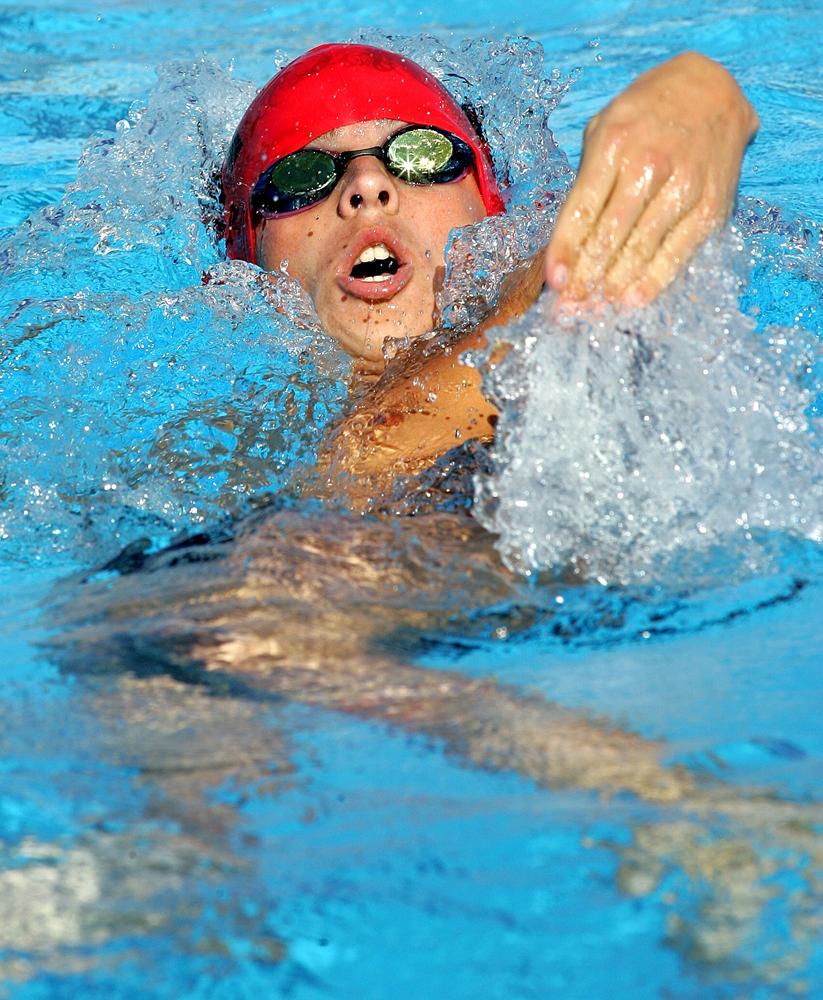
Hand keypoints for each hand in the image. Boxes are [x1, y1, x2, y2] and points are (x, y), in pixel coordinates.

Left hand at [544, 52, 758, 306]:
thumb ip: (587, 179)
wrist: (713, 90)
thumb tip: (570, 239)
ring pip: (641, 247)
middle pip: (609, 235)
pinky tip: (633, 300)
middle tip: (571, 304)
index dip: (565, 250)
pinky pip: (678, 251)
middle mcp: (649, 165)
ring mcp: (683, 186)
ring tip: (596, 307)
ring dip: (615, 284)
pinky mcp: (711, 205)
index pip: (582, 209)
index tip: (554, 281)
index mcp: (613, 144)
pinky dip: (654, 280)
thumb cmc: (646, 115)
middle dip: (586, 275)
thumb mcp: (605, 127)